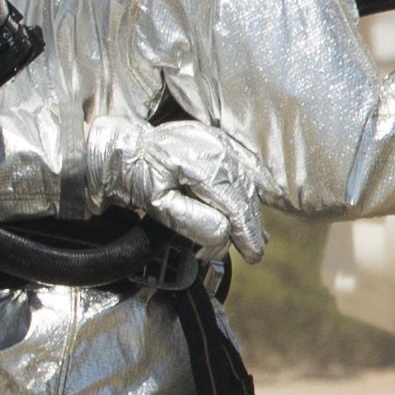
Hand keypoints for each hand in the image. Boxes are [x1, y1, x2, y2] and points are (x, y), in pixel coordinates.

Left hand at [135, 117, 270, 248]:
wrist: (125, 149)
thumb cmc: (138, 177)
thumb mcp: (156, 204)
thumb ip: (189, 219)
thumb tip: (223, 232)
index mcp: (198, 164)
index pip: (234, 203)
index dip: (246, 232)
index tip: (254, 255)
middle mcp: (214, 147)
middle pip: (245, 193)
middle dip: (252, 226)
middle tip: (254, 252)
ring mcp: (218, 140)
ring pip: (249, 178)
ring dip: (255, 208)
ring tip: (260, 234)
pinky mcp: (218, 139)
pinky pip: (247, 159)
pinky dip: (260, 178)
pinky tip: (269, 194)